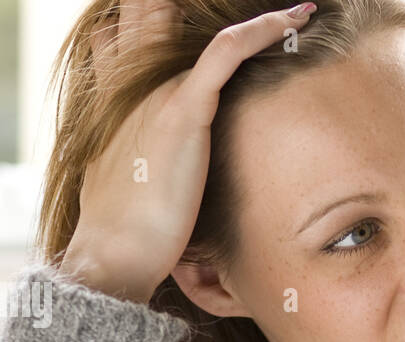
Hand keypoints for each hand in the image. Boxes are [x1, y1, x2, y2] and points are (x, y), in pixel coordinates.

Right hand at [59, 1, 316, 301]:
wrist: (112, 253)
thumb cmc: (122, 225)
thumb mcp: (120, 170)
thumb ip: (134, 144)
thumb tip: (153, 152)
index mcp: (109, 91)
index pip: (124, 28)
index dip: (148, 12)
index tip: (181, 9)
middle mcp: (126, 80)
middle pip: (146, 8)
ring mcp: (154, 92)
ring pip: (179, 15)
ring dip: (237, 11)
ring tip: (286, 5)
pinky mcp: (183, 111)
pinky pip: (226, 51)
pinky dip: (263, 29)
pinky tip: (295, 18)